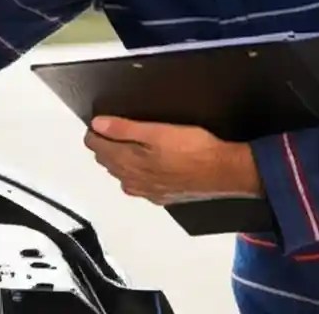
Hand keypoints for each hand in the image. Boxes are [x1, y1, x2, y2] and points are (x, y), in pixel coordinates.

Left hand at [83, 116, 262, 204]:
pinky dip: (133, 175)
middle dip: (103, 145)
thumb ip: (124, 129)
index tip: (98, 123)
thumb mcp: (157, 131)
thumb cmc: (193, 148)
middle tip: (109, 130)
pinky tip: (142, 168)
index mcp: (128, 161)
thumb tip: (97, 125)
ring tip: (123, 145)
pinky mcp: (160, 196)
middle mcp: (132, 180)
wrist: (224, 172)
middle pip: (106, 161)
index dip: (94, 132)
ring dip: (117, 160)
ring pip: (120, 174)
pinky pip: (137, 186)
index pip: (96, 146)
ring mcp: (146, 191)